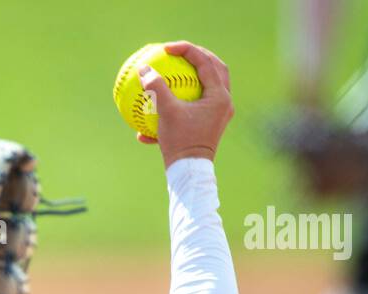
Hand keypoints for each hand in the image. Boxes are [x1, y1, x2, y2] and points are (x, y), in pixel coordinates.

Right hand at [137, 41, 233, 166]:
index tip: (166, 48)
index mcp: (219, 96)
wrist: (189, 171)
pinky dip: (188, 95)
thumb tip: (143, 68)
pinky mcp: (212, 123)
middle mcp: (224, 102)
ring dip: (197, 74)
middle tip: (180, 52)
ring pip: (212, 85)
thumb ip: (156, 88)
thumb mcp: (166, 113)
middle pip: (216, 68)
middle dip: (199, 57)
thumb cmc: (180, 142)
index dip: (186, 50)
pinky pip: (201, 102)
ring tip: (181, 68)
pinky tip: (171, 97)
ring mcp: (220, 113)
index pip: (205, 62)